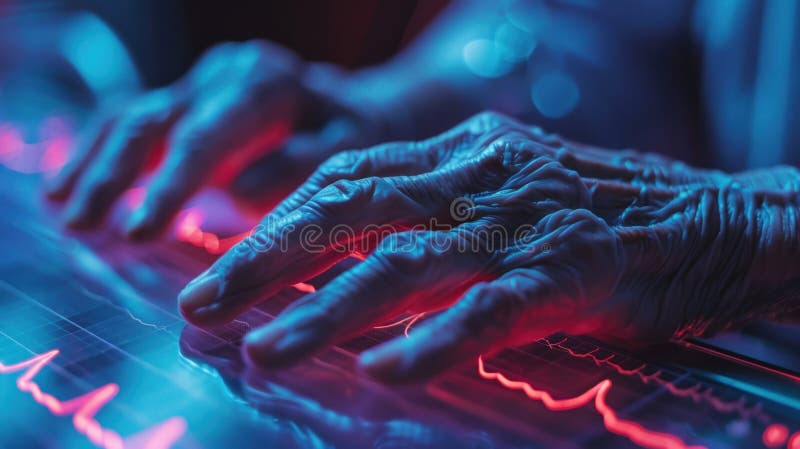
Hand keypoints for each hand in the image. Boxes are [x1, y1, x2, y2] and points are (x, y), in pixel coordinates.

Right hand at [46, 40, 386, 237]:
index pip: (203, 136)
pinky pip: (130, 124)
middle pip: (153, 121)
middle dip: (114, 175)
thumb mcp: (350, 150)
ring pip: (130, 118)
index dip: (169, 185)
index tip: (141, 232)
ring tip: (66, 211)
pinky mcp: (184, 103)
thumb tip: (237, 192)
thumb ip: (299, 168)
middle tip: (85, 225)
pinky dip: (97, 155)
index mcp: (262, 84)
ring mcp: (197, 86)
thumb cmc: (357, 135)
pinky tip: (69, 187)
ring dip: (94, 166)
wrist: (357, 108)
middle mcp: (221, 77)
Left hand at [177, 112, 799, 382]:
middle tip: (203, 303)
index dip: (276, 217)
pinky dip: (432, 339)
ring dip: (329, 307)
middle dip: (269, 256)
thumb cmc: (588, 212)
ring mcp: (522, 224)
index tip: (221, 262)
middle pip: (355, 208)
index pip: (346, 175)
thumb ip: (426, 211)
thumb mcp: (498, 189)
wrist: (703, 220)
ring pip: (407, 260)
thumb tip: (342, 256)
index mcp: (457, 152)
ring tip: (265, 349)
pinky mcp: (567, 274)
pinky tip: (383, 369)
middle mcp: (479, 177)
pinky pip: (489, 309)